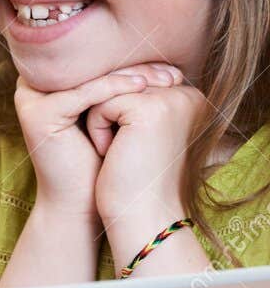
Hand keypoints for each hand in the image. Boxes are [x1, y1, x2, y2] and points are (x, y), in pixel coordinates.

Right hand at [13, 64, 176, 214]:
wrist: (83, 204)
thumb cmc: (104, 161)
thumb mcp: (115, 116)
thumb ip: (123, 85)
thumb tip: (167, 59)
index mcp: (49, 84)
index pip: (97, 63)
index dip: (135, 62)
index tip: (174, 68)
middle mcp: (32, 87)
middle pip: (92, 67)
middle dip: (136, 66)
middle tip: (174, 72)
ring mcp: (31, 99)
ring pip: (88, 77)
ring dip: (130, 75)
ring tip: (166, 80)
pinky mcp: (37, 113)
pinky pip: (82, 94)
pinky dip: (114, 89)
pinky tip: (142, 89)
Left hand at [88, 70, 207, 244]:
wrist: (141, 214)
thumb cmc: (133, 177)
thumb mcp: (136, 130)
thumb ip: (132, 97)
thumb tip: (106, 73)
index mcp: (190, 98)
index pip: (135, 79)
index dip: (116, 108)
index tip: (124, 141)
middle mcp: (187, 94)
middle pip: (122, 81)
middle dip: (109, 113)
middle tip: (120, 148)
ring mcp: (171, 99)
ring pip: (109, 91)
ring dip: (101, 122)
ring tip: (116, 151)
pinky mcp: (149, 109)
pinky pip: (101, 104)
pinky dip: (97, 129)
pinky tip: (112, 153)